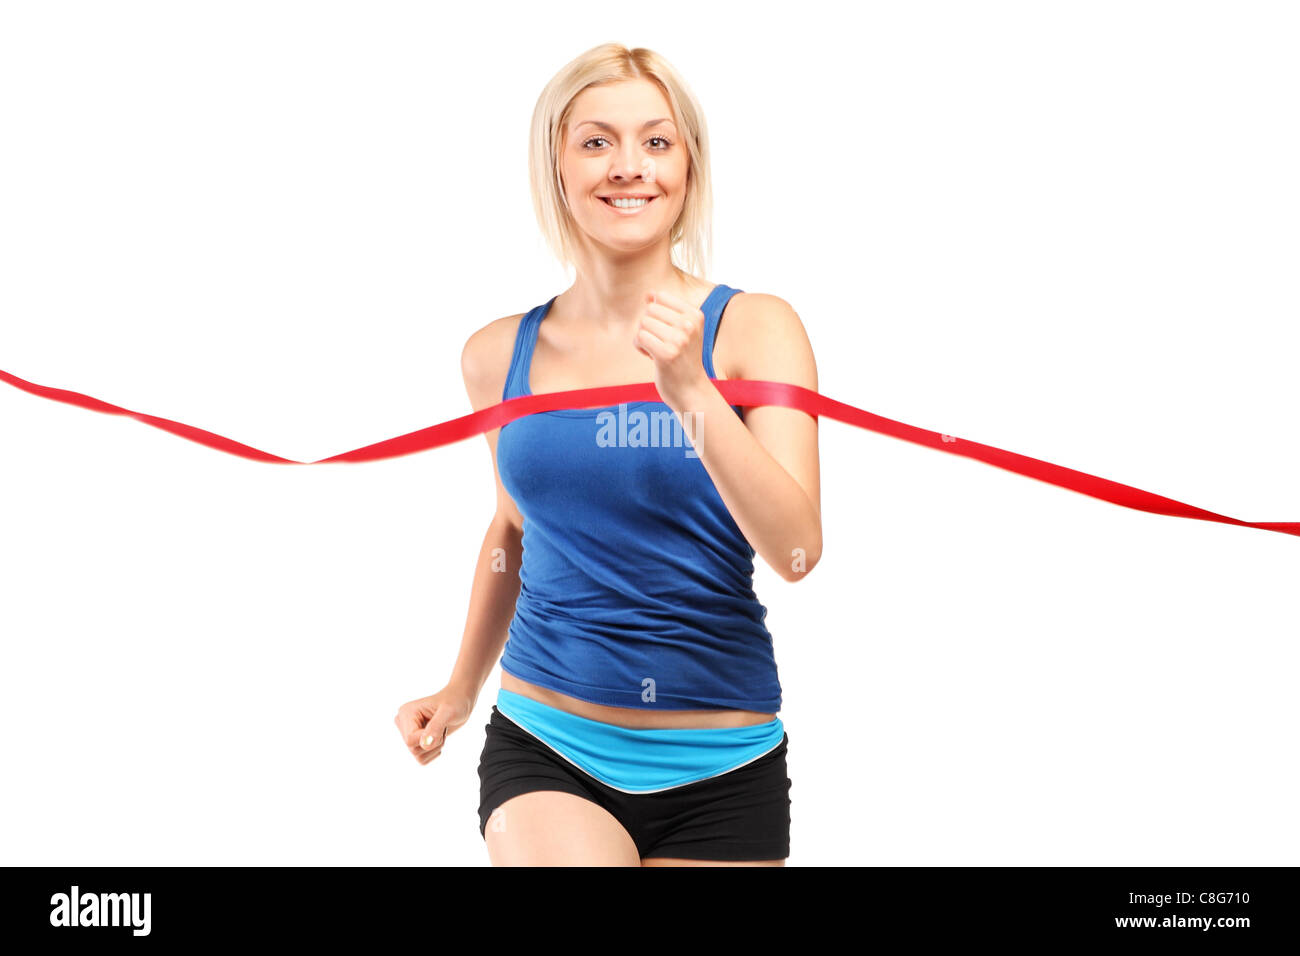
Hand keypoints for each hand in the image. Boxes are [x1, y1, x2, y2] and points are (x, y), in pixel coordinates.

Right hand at [394, 685, 472, 765]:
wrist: (460, 701)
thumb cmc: (455, 702)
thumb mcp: (448, 712)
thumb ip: (435, 727)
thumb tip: (425, 745)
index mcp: (406, 713)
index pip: (410, 740)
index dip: (428, 739)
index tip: (441, 727)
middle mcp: (403, 723)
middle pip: (413, 749)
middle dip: (434, 742)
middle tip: (442, 727)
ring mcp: (408, 733)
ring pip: (417, 755)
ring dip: (435, 747)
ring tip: (440, 730)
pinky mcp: (415, 741)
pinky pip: (422, 758)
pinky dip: (434, 751)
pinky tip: (438, 736)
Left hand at [634, 289, 712, 410]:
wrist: (691, 390)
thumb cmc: (683, 359)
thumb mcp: (684, 330)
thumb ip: (667, 310)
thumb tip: (648, 294)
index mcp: (696, 315)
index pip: (661, 297)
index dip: (656, 313)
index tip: (666, 330)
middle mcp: (690, 325)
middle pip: (650, 310)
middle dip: (648, 326)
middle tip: (660, 342)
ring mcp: (679, 339)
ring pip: (643, 323)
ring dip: (643, 337)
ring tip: (656, 350)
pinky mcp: (666, 354)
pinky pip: (639, 337)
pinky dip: (639, 346)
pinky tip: (651, 356)